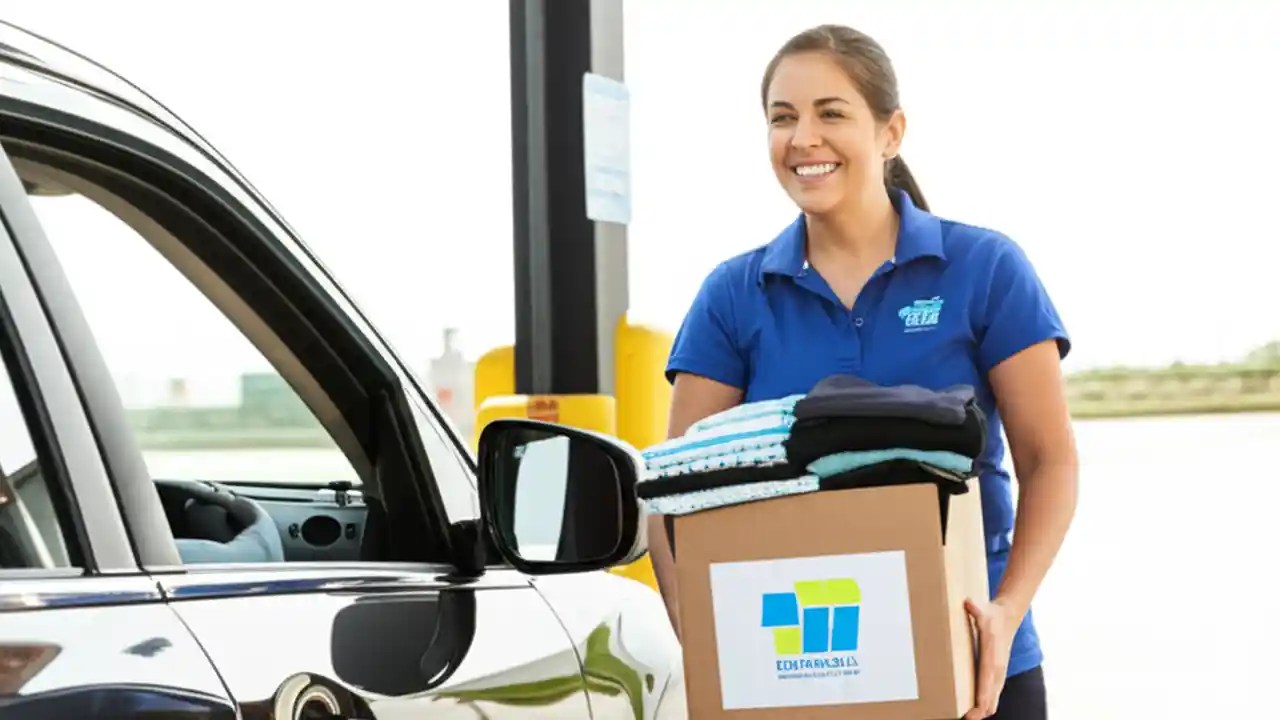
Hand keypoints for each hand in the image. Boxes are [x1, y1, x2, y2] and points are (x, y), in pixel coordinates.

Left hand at [963, 597, 1020, 718]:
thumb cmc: (992, 615)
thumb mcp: (983, 611)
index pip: (986, 683)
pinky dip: (987, 704)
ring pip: (993, 698)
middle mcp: (997, 668)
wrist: (1007, 616)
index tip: (974, 712)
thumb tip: (968, 603)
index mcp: (992, 657)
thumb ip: (975, 609)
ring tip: (969, 719)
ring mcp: (999, 672)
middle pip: (990, 697)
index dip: (981, 699)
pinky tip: (979, 711)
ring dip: (983, 710)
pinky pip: (993, 693)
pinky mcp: (997, 672)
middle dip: (979, 711)